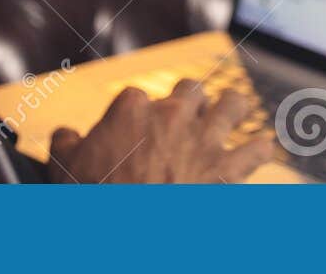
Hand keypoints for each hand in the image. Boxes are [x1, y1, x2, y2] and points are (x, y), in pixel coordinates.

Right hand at [48, 79, 274, 183]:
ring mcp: (202, 140)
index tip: (131, 135)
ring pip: (233, 104)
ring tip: (233, 112)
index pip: (137, 96)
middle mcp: (172, 115)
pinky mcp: (225, 171)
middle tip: (184, 118)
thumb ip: (66, 141)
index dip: (135, 115)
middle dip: (189, 101)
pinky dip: (260, 150)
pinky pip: (256, 152)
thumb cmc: (91, 199)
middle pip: (191, 89)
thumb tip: (66, 134)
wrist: (124, 235)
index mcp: (131, 106)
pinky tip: (262, 147)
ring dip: (233, 109)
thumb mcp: (64, 167)